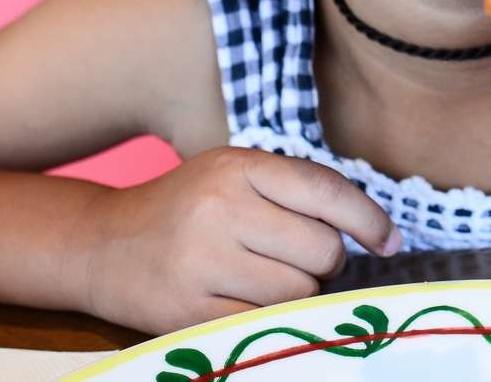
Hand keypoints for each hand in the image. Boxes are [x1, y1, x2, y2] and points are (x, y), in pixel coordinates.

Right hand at [74, 147, 398, 333]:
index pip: (328, 191)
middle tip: (291, 260)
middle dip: (322, 263)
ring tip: (259, 281)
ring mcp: (203, 260)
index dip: (369, 221)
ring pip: (299, 293)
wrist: (99, 243)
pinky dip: (271, 322)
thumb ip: (295, 192)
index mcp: (239, 166)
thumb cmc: (184, 209)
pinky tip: (246, 306)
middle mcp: (222, 207)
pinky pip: (265, 324)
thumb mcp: (232, 176)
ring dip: (296, 296)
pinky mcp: (189, 310)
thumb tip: (378, 236)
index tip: (390, 242)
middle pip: (322, 251)